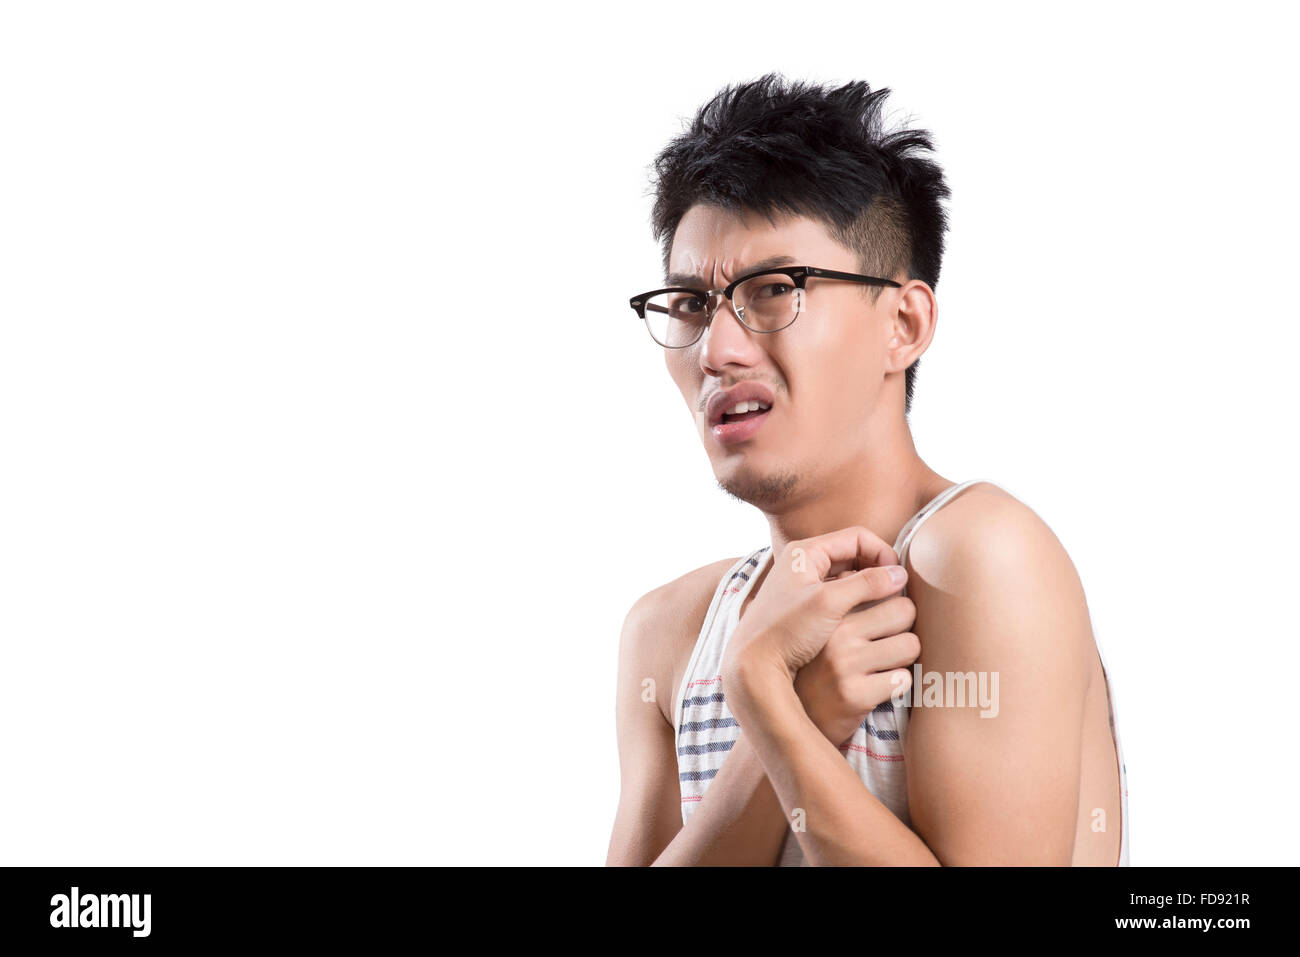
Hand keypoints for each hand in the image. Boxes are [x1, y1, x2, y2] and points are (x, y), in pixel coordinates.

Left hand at [720, 526, 907, 690]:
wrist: (754, 664)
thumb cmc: (786, 630)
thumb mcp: (829, 603)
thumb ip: (867, 584)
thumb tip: (900, 574)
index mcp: (805, 552)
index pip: (857, 537)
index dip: (883, 553)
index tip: (898, 578)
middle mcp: (803, 563)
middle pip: (854, 555)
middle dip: (878, 571)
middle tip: (895, 593)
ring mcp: (804, 585)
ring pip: (848, 577)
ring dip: (869, 588)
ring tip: (884, 606)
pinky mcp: (806, 607)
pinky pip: (840, 596)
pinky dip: (857, 602)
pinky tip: (865, 619)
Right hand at [794, 566, 918, 745]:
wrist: (795, 716)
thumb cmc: (819, 666)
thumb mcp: (826, 626)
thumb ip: (852, 598)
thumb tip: (894, 574)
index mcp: (831, 610)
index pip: (885, 587)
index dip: (893, 601)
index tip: (886, 616)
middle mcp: (836, 633)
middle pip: (906, 611)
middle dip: (903, 628)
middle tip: (887, 642)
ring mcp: (845, 664)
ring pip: (910, 645)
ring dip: (903, 657)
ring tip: (883, 664)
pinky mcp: (855, 695)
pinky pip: (903, 680)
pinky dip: (896, 685)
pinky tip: (877, 687)